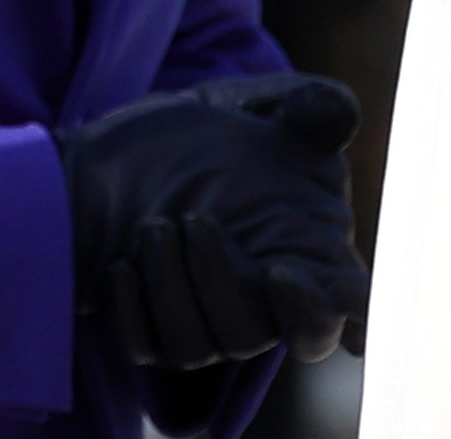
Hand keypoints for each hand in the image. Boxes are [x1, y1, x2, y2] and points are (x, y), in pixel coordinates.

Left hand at [58, 73, 366, 371]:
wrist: (103, 160)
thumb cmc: (189, 138)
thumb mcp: (244, 106)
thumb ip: (302, 105)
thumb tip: (339, 111)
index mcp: (307, 251)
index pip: (347, 303)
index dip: (338, 311)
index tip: (285, 277)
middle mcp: (263, 301)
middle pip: (262, 335)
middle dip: (229, 285)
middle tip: (195, 222)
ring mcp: (209, 325)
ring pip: (203, 344)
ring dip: (172, 278)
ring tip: (153, 223)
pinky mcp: (154, 336)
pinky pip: (148, 346)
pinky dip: (132, 305)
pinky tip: (121, 263)